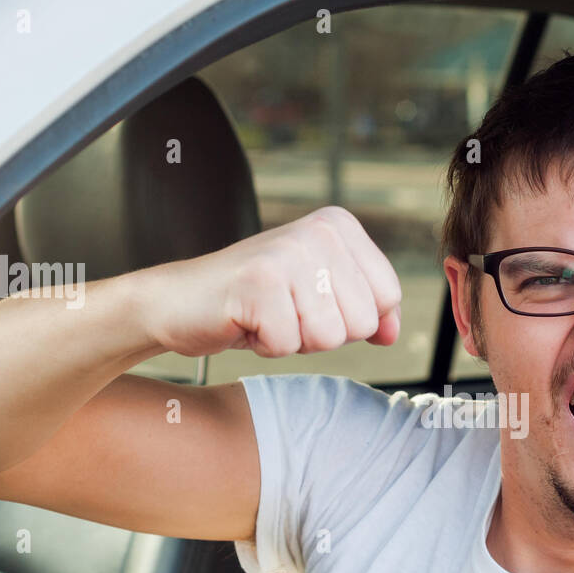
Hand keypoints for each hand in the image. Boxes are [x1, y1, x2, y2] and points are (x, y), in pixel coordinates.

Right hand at [139, 205, 402, 358]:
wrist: (180, 302)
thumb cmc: (256, 302)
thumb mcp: (321, 299)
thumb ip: (366, 310)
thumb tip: (393, 333)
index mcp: (340, 226)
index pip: (388, 296)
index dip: (351, 318)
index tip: (311, 302)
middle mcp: (319, 231)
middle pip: (362, 321)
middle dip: (322, 333)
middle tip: (283, 311)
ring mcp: (289, 254)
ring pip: (330, 336)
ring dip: (295, 340)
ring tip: (267, 315)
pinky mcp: (259, 283)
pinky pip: (289, 345)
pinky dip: (266, 346)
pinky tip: (246, 321)